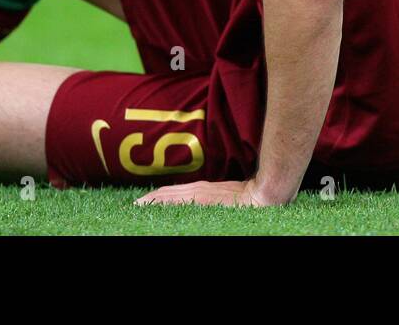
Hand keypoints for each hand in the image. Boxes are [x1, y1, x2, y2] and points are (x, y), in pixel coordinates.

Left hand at [133, 178, 287, 207]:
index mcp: (200, 191)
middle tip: (134, 207)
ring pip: (169, 198)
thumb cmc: (248, 195)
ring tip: (138, 208)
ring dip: (153, 203)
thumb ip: (210, 198)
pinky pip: (180, 203)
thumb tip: (200, 202)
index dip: (155, 197)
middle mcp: (198, 192)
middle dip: (149, 201)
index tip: (142, 203)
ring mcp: (201, 197)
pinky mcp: (205, 202)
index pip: (171, 193)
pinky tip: (155, 207)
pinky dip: (164, 204)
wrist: (264, 193)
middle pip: (166, 195)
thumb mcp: (223, 195)